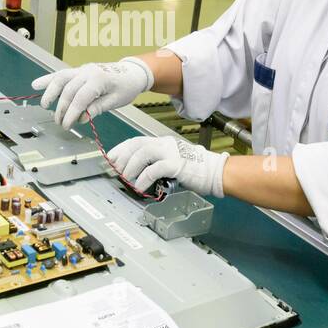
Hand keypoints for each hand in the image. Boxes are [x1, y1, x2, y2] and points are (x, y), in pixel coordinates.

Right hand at [31, 58, 152, 126]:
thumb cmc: (126, 87)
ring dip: (50, 92)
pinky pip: (61, 74)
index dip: (72, 113)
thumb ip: (97, 108)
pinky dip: (48, 79)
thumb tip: (81, 118)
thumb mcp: (116, 101)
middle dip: (62, 108)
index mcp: (99, 79)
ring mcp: (82, 70)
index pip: (80, 98)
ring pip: (60, 79)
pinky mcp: (78, 71)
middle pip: (68, 90)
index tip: (68, 125)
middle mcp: (88, 72)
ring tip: (45, 105)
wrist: (132, 72)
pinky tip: (36, 85)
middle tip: (61, 123)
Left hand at [106, 136, 227, 197]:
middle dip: (122, 157)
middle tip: (114, 170)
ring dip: (130, 167)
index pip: (136, 141)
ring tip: (126, 179)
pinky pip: (154, 169)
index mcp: (163, 143)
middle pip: (136, 144)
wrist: (216, 172)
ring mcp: (171, 153)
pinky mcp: (176, 164)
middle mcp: (165, 144)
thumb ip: (156, 164)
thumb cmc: (196, 170)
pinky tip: (139, 186)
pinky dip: (143, 178)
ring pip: (142, 153)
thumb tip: (137, 173)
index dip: (121, 149)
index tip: (111, 158)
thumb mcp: (172, 162)